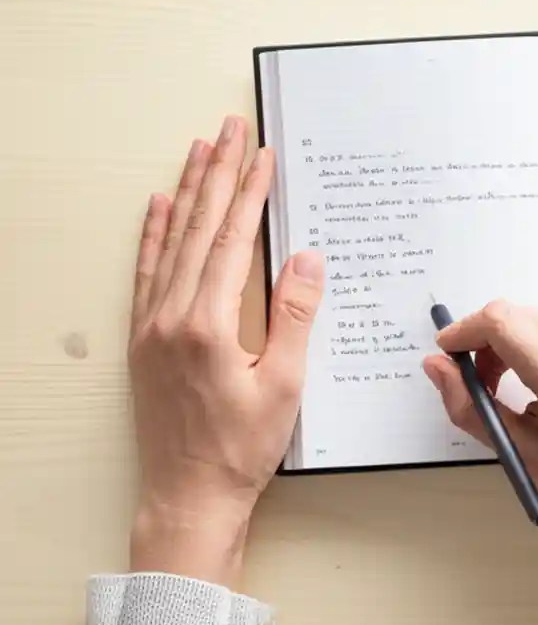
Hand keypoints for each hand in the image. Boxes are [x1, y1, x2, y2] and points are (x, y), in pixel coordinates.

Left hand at [127, 116, 324, 586]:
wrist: (189, 496)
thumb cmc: (241, 449)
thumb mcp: (285, 385)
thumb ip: (294, 316)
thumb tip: (306, 258)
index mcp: (209, 325)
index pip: (232, 241)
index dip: (250, 194)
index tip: (263, 156)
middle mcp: (172, 317)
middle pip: (198, 229)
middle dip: (218, 174)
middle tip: (230, 129)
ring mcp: (152, 327)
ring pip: (170, 243)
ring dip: (187, 192)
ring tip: (198, 150)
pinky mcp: (144, 341)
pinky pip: (146, 274)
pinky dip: (154, 236)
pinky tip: (160, 208)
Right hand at [422, 301, 537, 613]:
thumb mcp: (520, 451)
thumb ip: (469, 406)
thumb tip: (436, 365)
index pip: (502, 321)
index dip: (465, 331)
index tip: (449, 354)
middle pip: (517, 315)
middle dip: (485, 342)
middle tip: (479, 383)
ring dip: (512, 344)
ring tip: (511, 389)